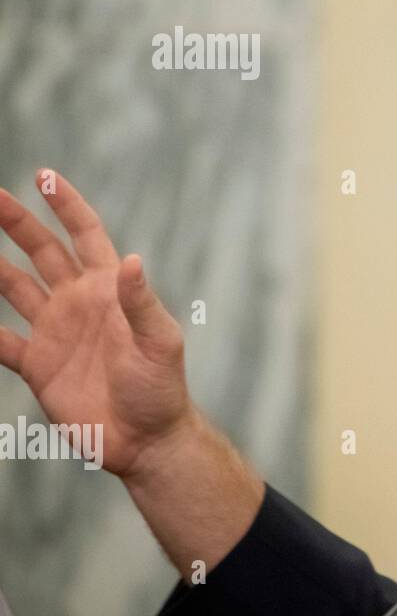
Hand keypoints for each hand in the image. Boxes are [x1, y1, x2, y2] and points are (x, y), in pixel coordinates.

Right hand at [0, 168, 193, 478]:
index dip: (66, 205)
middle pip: (41, 251)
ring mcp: (55, 331)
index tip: (43, 175)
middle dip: (16, 223)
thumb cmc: (162, 389)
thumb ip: (142, 304)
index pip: (86, 235)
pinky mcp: (36, 364)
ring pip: (13, 287)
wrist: (145, 439)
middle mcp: (78, 302)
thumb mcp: (160, 343)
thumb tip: (133, 260)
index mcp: (110, 289)